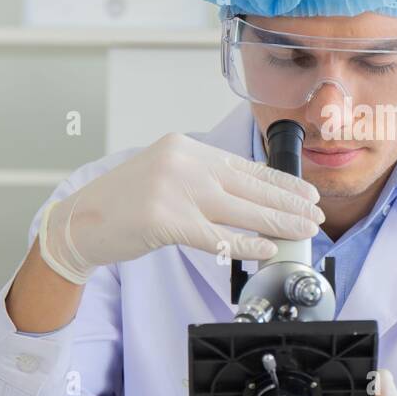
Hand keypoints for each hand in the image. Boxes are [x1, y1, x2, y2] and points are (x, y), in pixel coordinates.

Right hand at [39, 132, 323, 283]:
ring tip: (305, 231)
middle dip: (289, 203)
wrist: (78, 223)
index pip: (245, 165)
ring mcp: (174, 190)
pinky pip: (218, 236)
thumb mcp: (164, 176)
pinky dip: (247, 244)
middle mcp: (183, 163)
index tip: (307, 193)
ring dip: (280, 223)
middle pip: (250, 186)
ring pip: (242, 210)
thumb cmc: (122, 205)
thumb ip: (202, 180)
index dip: (281, 182)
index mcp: (185, 147)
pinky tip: (269, 248)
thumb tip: (249, 196)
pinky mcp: (166, 220)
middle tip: (317, 214)